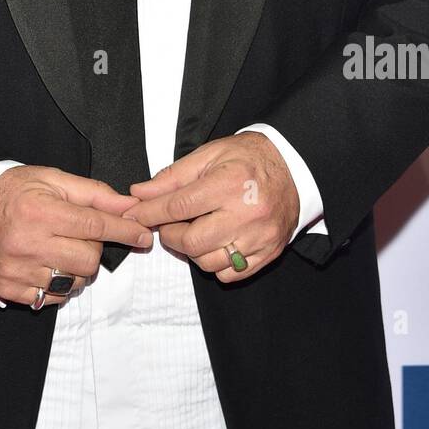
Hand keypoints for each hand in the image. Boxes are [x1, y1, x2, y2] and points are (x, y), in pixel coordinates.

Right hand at [0, 167, 153, 305]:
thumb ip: (93, 194)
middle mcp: (27, 244)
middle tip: (79, 234)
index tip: (143, 235)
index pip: (94, 226)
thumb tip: (129, 205)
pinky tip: (47, 264)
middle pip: (88, 260)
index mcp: (40, 212)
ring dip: (77, 268)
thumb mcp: (53, 180)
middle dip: (94, 248)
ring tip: (61, 249)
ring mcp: (17, 270)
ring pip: (74, 282)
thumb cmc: (15, 191)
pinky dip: (59, 284)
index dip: (124, 231)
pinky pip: (52, 298)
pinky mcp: (9, 289)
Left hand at [125, 133, 299, 282]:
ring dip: (191, 251)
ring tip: (192, 230)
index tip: (134, 215)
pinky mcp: (269, 253)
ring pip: (208, 263)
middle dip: (169, 235)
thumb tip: (140, 193)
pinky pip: (231, 274)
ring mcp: (259, 238)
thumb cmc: (249, 157)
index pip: (178, 207)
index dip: (150, 213)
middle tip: (167, 223)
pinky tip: (213, 243)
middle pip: (191, 241)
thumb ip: (173, 176)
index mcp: (229, 184)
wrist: (294, 166)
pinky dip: (215, 264)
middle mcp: (246, 214)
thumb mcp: (210, 154)